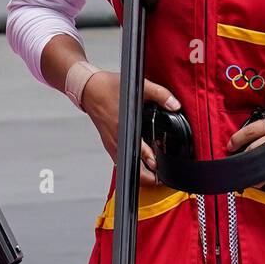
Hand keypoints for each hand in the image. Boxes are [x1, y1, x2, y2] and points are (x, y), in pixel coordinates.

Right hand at [81, 71, 177, 186]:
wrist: (89, 89)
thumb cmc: (108, 88)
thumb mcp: (138, 86)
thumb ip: (160, 94)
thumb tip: (175, 105)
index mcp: (123, 128)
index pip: (140, 155)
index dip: (153, 165)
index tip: (163, 170)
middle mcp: (116, 140)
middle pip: (132, 169)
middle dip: (148, 177)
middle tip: (161, 176)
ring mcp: (111, 144)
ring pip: (127, 167)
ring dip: (140, 171)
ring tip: (155, 168)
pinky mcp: (109, 143)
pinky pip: (121, 160)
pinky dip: (132, 163)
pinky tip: (141, 158)